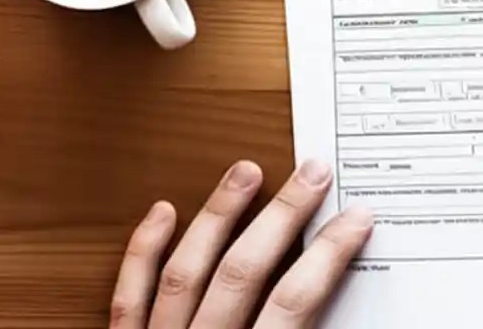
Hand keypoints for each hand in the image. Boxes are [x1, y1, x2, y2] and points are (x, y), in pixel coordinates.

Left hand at [109, 160, 371, 328]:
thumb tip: (350, 311)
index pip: (295, 303)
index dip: (329, 255)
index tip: (355, 219)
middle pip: (243, 273)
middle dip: (282, 216)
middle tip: (311, 174)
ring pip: (186, 272)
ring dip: (219, 216)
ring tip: (245, 171)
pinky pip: (128, 298)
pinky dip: (143, 253)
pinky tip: (162, 213)